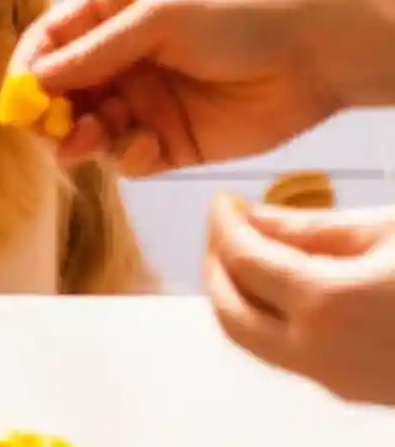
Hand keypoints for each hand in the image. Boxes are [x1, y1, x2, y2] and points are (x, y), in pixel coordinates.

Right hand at [10, 0, 341, 175]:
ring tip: (93, 140)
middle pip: (59, 93)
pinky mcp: (168, 141)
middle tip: (49, 131)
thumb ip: (95, 52)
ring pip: (88, 130)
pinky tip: (150, 147)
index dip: (25, 71)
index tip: (16, 101)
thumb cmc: (239, 13)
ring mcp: (143, 100)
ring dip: (83, 139)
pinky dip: (129, 157)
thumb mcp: (158, 19)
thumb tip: (34, 79)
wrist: (318, 52)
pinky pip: (128, 158)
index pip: (48, 42)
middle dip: (50, 113)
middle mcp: (119, 57)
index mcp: (111, 11)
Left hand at [206, 196, 394, 405]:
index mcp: (328, 304)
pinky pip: (287, 353)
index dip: (223, 224)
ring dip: (236, 295)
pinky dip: (268, 316)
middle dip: (215, 265)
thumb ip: (315, 228)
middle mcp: (320, 351)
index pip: (243, 260)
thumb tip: (258, 215)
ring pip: (252, 340)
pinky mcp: (353, 391)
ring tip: (250, 251)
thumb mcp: (393, 231)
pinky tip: (287, 284)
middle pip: (229, 310)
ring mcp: (335, 379)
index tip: (223, 201)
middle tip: (224, 227)